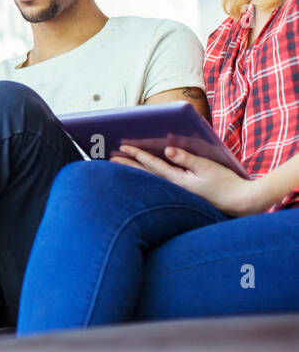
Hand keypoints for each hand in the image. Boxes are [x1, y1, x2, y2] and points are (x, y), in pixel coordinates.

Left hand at [110, 145, 266, 216]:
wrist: (241, 203)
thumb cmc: (226, 184)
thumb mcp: (207, 167)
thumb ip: (186, 158)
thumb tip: (167, 150)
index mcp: (179, 181)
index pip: (152, 166)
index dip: (137, 155)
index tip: (122, 148)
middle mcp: (175, 189)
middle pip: (146, 175)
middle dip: (128, 165)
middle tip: (110, 159)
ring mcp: (179, 194)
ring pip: (151, 181)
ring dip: (135, 172)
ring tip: (120, 167)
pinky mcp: (184, 196)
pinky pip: (160, 185)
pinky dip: (148, 179)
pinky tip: (142, 176)